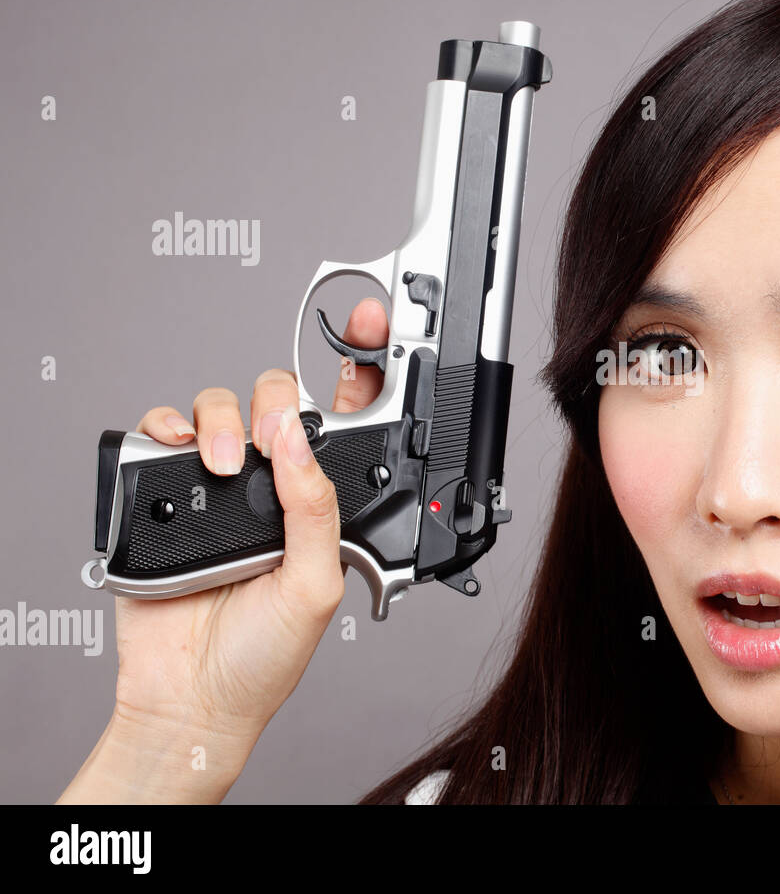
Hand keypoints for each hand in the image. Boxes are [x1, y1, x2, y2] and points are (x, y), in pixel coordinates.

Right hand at [58, 298, 389, 802]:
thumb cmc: (267, 654)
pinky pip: (163, 432)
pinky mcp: (166, 492)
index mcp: (324, 500)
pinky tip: (185, 452)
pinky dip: (169, 426)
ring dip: (222, 418)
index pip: (347, 419)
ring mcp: (220, 486)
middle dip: (277, 396)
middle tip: (273, 431)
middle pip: (277, 398)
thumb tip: (298, 436)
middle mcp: (274, 484)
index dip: (359, 369)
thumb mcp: (318, 583)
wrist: (194, 698)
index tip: (367, 331)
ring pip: (220, 406)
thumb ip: (318, 507)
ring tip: (226, 464)